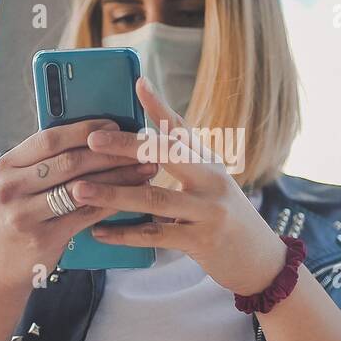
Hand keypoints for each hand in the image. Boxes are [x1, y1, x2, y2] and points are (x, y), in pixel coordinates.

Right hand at [0, 119, 158, 278]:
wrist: (0, 267)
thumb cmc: (22, 217)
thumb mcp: (22, 185)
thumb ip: (48, 162)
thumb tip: (96, 136)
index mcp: (8, 165)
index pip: (49, 139)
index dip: (84, 130)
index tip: (113, 125)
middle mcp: (11, 187)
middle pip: (69, 162)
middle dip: (110, 153)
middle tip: (140, 148)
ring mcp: (24, 214)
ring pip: (81, 188)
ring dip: (118, 177)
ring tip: (144, 170)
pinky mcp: (42, 237)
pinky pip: (86, 215)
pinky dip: (111, 203)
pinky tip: (130, 196)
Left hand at [73, 77, 287, 295]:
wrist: (260, 258)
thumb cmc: (223, 217)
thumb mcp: (209, 185)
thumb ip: (180, 165)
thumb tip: (137, 145)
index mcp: (209, 162)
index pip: (181, 128)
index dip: (159, 105)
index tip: (138, 82)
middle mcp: (212, 180)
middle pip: (166, 155)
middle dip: (126, 146)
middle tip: (92, 140)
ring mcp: (208, 210)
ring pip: (154, 199)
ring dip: (113, 194)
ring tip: (80, 189)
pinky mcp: (201, 241)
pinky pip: (154, 236)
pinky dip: (123, 234)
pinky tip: (98, 231)